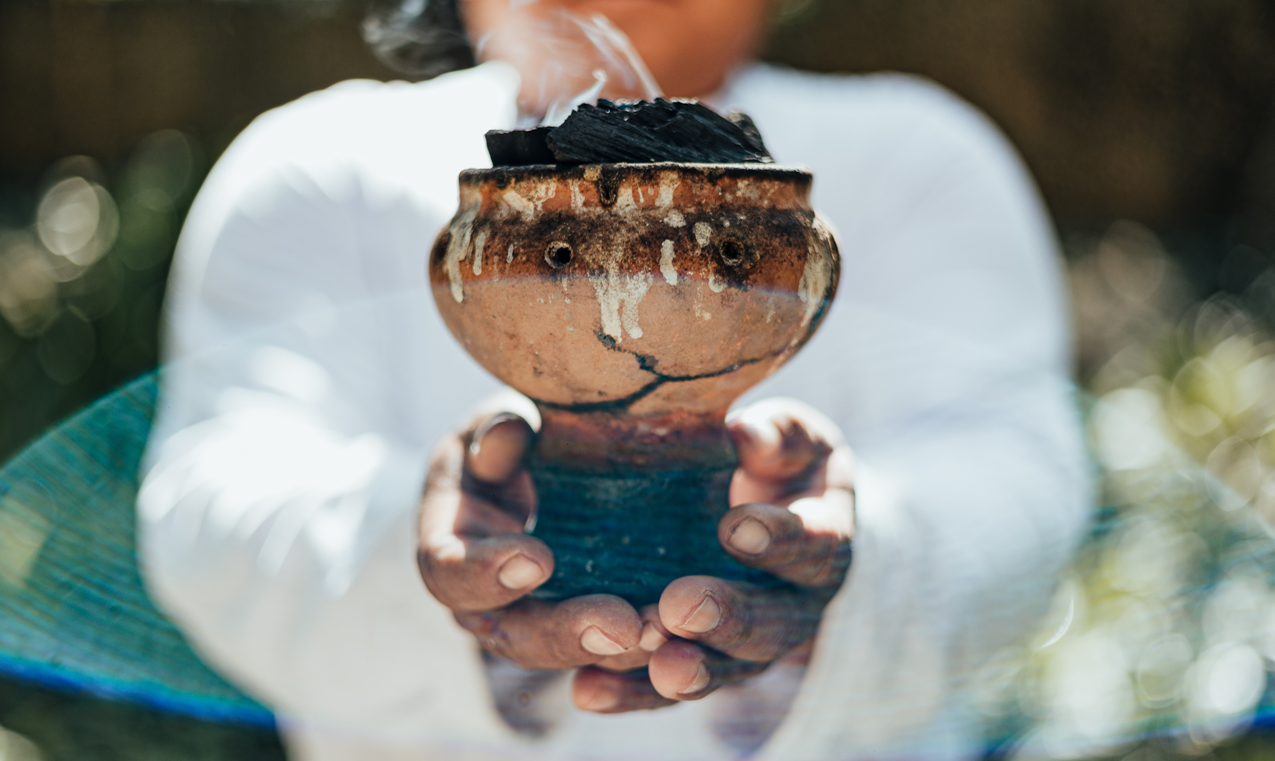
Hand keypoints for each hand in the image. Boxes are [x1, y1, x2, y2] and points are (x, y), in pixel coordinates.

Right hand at [417, 394, 648, 680]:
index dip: (485, 572)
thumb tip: (512, 430)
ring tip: (663, 635)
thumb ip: (500, 429)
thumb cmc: (515, 439)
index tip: (538, 560)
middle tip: (622, 625)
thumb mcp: (500, 421)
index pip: (448, 569)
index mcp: (451, 541)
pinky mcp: (578, 629)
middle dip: (568, 633)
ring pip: (564, 654)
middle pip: (513, 633)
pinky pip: (603, 653)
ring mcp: (528, 623)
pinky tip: (680, 639)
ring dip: (614, 650)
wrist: (544, 466)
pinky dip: (640, 650)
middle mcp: (481, 600)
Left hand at [573, 398, 854, 711]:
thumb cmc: (772, 462)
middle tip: (680, 606)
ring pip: (722, 669)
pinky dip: (629, 694)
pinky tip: (589, 692)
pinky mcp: (702, 666)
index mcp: (823, 544)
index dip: (780, 540)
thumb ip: (775, 434)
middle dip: (725, 617)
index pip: (815, 547)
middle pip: (768, 625)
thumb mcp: (786, 437)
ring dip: (685, 670)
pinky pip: (666, 689)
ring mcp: (749, 648)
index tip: (734, 526)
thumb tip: (748, 434)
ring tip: (653, 663)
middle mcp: (794, 608)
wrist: (767, 515)